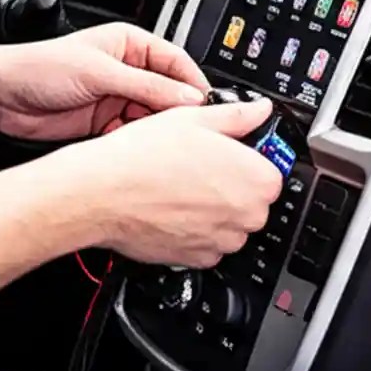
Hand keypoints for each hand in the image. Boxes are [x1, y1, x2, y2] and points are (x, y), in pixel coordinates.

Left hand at [0, 23, 210, 140]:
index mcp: (130, 45)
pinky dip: (140, 142)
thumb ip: (147, 86)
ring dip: (159, 129)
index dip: (194, 83)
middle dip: (178, 110)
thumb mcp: (101, 72)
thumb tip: (187, 96)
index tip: (207, 105)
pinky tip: (141, 147)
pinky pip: (136, 133)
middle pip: (170, 92)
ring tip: (165, 140)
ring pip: (155, 116)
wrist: (2, 97)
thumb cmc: (39, 68)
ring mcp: (118, 97)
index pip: (177, 62)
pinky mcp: (107, 122)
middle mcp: (128, 71)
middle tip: (191, 128)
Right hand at [46, 98, 282, 267]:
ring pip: (230, 223)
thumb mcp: (195, 118)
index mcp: (258, 179)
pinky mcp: (198, 260)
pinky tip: (172, 208)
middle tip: (197, 168)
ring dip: (213, 209)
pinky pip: (208, 244)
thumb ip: (238, 115)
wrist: (100, 194)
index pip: (270, 171)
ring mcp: (223, 241)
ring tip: (179, 187)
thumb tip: (260, 111)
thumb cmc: (142, 157)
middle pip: (252, 200)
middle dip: (231, 186)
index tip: (227, 154)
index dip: (246, 160)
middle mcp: (247, 215)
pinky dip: (195, 230)